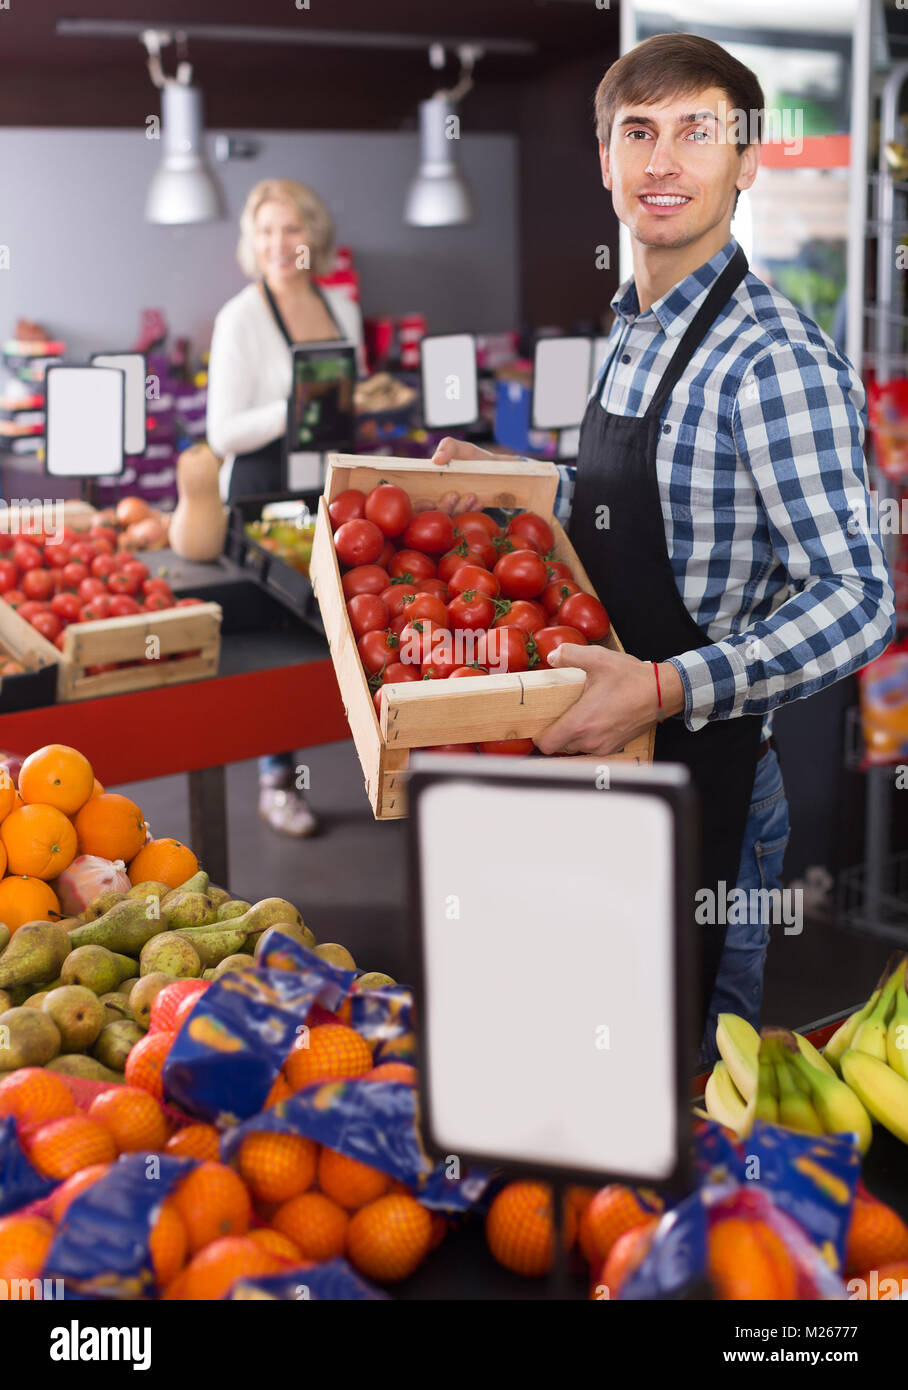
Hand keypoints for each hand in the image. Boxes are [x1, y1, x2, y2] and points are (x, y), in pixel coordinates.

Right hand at [416, 438, 518, 513]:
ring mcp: (455, 509)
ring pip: (452, 517)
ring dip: (460, 508)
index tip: (429, 502)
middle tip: (454, 494)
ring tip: (471, 496)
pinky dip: (473, 510)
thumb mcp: (460, 448)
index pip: (418, 504)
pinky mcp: (470, 513)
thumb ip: (448, 447)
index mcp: (431, 486)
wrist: (496, 467)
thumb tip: (436, 460)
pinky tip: (479, 502)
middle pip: (435, 514)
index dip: (420, 507)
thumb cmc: (472, 458)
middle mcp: (441, 500)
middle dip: (444, 507)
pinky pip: (469, 517)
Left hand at [533, 645, 684, 754]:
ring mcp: (603, 746)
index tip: (541, 723)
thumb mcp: (598, 659)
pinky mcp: (614, 747)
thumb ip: (570, 655)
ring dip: (573, 735)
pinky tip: (595, 718)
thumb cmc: (633, 679)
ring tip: (579, 713)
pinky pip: (592, 747)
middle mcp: (590, 740)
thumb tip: (554, 656)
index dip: (539, 735)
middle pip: (559, 746)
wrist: (662, 692)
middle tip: (560, 713)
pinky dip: (589, 737)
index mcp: (581, 722)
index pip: (546, 744)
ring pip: (575, 747)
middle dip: (557, 732)